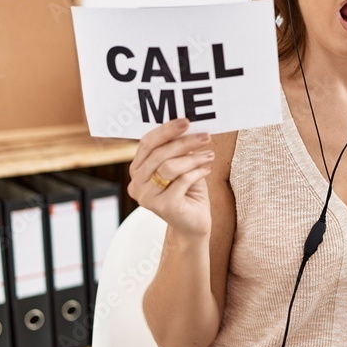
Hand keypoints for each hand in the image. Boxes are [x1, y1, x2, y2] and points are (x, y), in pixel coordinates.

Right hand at [127, 118, 215, 238]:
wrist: (194, 224)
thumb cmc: (188, 191)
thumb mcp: (181, 166)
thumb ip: (177, 150)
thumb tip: (187, 126)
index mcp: (137, 171)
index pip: (147, 144)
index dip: (166, 130)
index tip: (186, 121)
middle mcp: (136, 184)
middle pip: (158, 154)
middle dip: (184, 142)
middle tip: (205, 136)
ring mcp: (147, 197)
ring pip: (169, 167)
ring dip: (193, 157)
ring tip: (210, 155)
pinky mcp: (163, 207)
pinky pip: (182, 181)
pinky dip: (197, 171)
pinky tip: (207, 169)